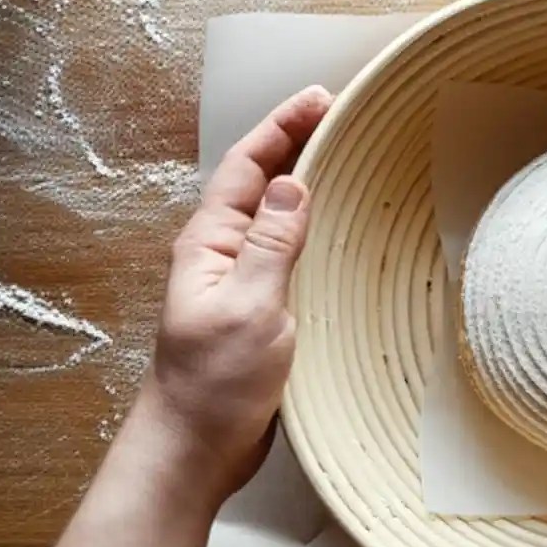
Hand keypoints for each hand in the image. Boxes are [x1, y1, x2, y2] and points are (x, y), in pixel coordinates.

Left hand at [137, 85, 332, 502]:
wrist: (197, 448)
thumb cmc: (214, 385)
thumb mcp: (250, 307)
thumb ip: (272, 244)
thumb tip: (291, 183)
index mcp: (211, 244)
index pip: (248, 167)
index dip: (283, 127)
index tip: (321, 99)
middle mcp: (225, 254)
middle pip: (264, 183)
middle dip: (299, 144)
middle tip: (343, 118)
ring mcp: (243, 282)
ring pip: (280, 218)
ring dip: (310, 185)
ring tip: (350, 161)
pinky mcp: (263, 310)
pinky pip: (292, 254)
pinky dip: (317, 230)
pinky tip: (343, 233)